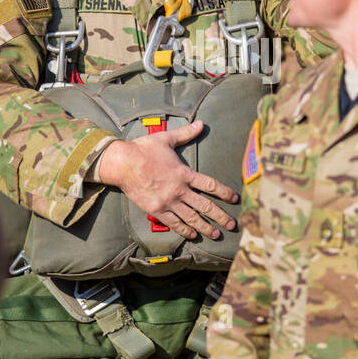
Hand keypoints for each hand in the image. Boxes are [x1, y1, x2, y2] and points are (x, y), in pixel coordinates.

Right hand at [95, 119, 237, 240]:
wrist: (122, 164)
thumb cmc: (144, 149)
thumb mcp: (167, 138)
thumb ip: (186, 133)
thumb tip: (201, 123)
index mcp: (184, 173)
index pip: (210, 185)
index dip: (225, 193)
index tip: (235, 199)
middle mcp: (179, 190)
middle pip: (205, 206)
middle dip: (220, 216)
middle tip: (231, 225)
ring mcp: (168, 202)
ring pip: (191, 218)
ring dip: (205, 227)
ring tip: (216, 234)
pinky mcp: (156, 210)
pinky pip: (173, 223)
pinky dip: (184, 230)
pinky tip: (193, 235)